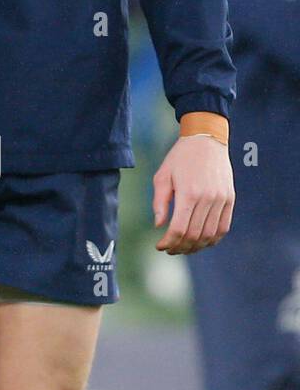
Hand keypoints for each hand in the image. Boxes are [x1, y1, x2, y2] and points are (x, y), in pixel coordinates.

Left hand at [152, 135, 233, 253]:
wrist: (206, 140)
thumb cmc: (180, 157)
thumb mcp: (162, 175)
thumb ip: (160, 202)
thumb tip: (159, 225)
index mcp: (188, 193)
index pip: (179, 229)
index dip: (168, 242)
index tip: (159, 246)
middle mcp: (207, 199)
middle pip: (195, 235)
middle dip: (180, 247)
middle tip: (169, 249)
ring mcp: (221, 200)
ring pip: (210, 235)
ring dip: (196, 247)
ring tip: (183, 248)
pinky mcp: (230, 199)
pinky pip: (224, 227)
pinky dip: (213, 239)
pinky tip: (201, 242)